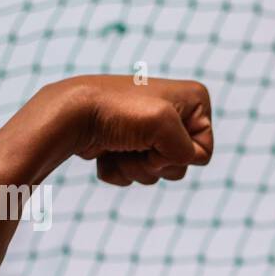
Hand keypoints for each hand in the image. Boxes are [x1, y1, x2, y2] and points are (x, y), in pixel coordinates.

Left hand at [56, 75, 213, 184]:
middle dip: (156, 163)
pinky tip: (105, 152)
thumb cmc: (116, 112)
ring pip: (158, 174)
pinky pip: (136, 175)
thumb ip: (188, 150)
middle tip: (135, 143)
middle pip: (181, 165)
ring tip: (117, 146)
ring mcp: (150, 131)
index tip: (156, 136)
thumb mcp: (164, 124)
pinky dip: (120, 170)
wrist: (70, 115)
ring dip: (135, 167)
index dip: (179, 153)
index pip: (204, 151)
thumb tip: (177, 162)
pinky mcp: (129, 145)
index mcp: (194, 101)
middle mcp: (176, 114)